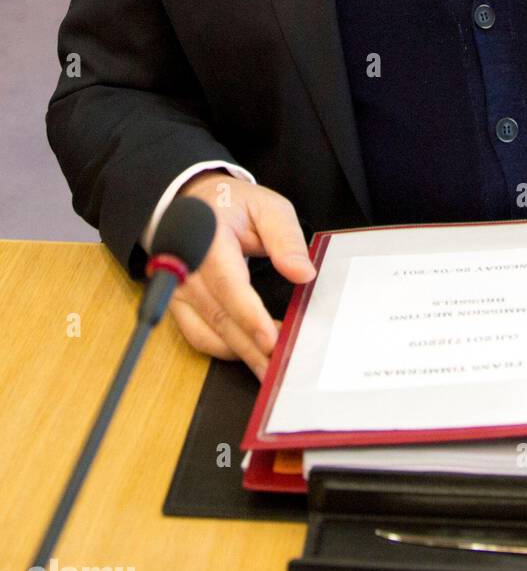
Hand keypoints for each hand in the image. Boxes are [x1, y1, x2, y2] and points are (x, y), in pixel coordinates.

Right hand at [168, 173, 315, 379]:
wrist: (196, 202)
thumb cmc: (233, 205)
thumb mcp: (267, 207)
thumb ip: (285, 238)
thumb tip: (303, 272)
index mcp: (208, 240)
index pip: (228, 284)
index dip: (249, 316)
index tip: (270, 340)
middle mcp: (187, 270)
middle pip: (220, 318)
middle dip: (252, 348)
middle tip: (283, 366)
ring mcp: (180, 291)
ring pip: (209, 334)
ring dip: (242, 355)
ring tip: (273, 368)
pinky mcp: (181, 305)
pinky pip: (200, 336)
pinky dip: (226, 350)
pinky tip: (252, 357)